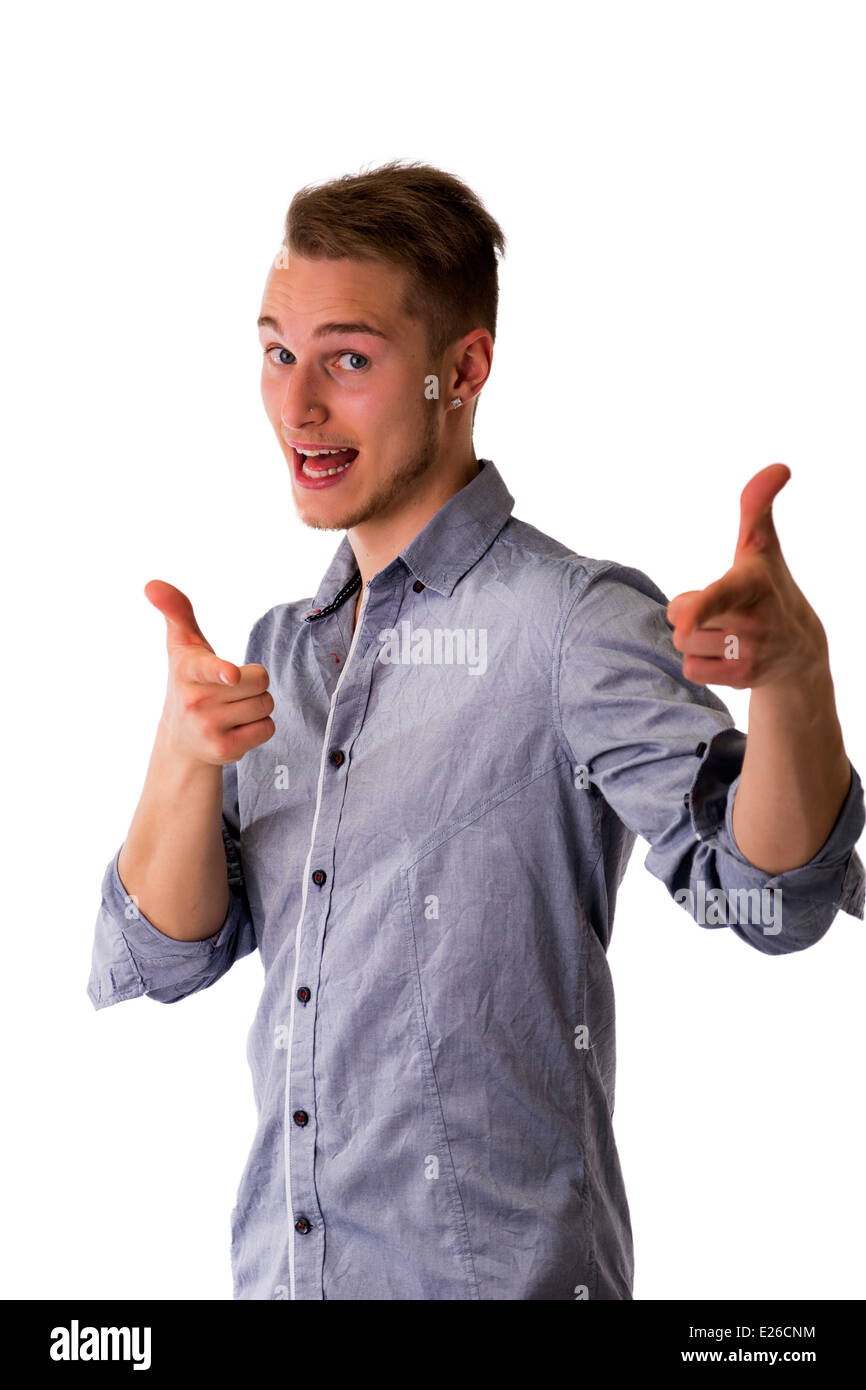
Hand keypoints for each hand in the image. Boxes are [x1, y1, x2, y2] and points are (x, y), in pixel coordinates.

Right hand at [145, 580, 274, 764]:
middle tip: (232, 688)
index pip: (208, 668)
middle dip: (254, 682)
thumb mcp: (183, 645)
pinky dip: (260, 727)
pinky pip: (268, 728)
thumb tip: (151, 583)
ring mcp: (208, 728)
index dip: (222, 671)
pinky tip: (238, 727)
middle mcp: (195, 701)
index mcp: (188, 670)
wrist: (181, 737)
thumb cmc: (190, 680)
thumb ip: (176, 611)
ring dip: (258, 704)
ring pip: (266, 704)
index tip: (230, 675)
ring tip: (233, 708)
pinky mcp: (224, 751)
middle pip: (260, 681)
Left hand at [665, 464, 827, 689]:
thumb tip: (779, 466)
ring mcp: (750, 652)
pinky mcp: (743, 678)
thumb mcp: (763, 547)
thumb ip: (757, 507)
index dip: (700, 606)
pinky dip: (699, 663)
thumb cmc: (769, 587)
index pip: (718, 596)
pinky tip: (725, 654)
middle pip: (681, 617)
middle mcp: (754, 620)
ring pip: (684, 645)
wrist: (799, 650)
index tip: (686, 616)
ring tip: (727, 632)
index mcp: (752, 584)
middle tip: (722, 610)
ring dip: (695, 638)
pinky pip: (691, 670)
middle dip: (690, 612)